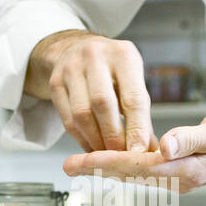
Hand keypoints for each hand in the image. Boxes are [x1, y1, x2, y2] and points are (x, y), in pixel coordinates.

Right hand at [25, 30, 158, 153]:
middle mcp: (95, 56)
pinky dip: (81, 139)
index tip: (140, 151)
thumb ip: (141, 113)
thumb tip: (150, 148)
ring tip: (107, 155)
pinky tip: (91, 147)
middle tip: (121, 156)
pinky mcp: (55, 83)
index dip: (136, 129)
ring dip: (95, 140)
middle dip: (113, 137)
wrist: (75, 48)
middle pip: (103, 105)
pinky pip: (67, 119)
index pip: (132, 97)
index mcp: (123, 54)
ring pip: (82, 114)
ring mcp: (71, 68)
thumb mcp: (132, 80)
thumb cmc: (111, 68)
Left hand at [63, 108, 205, 193]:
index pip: (136, 167)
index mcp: (183, 169)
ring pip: (134, 174)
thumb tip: (163, 146)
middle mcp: (176, 178)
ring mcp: (176, 177)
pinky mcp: (176, 171)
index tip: (80, 162)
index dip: (105, 163)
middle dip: (98, 168)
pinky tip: (111, 157)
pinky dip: (124, 164)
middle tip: (67, 165)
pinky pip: (144, 170)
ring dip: (107, 168)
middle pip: (129, 175)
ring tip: (80, 162)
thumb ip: (190, 138)